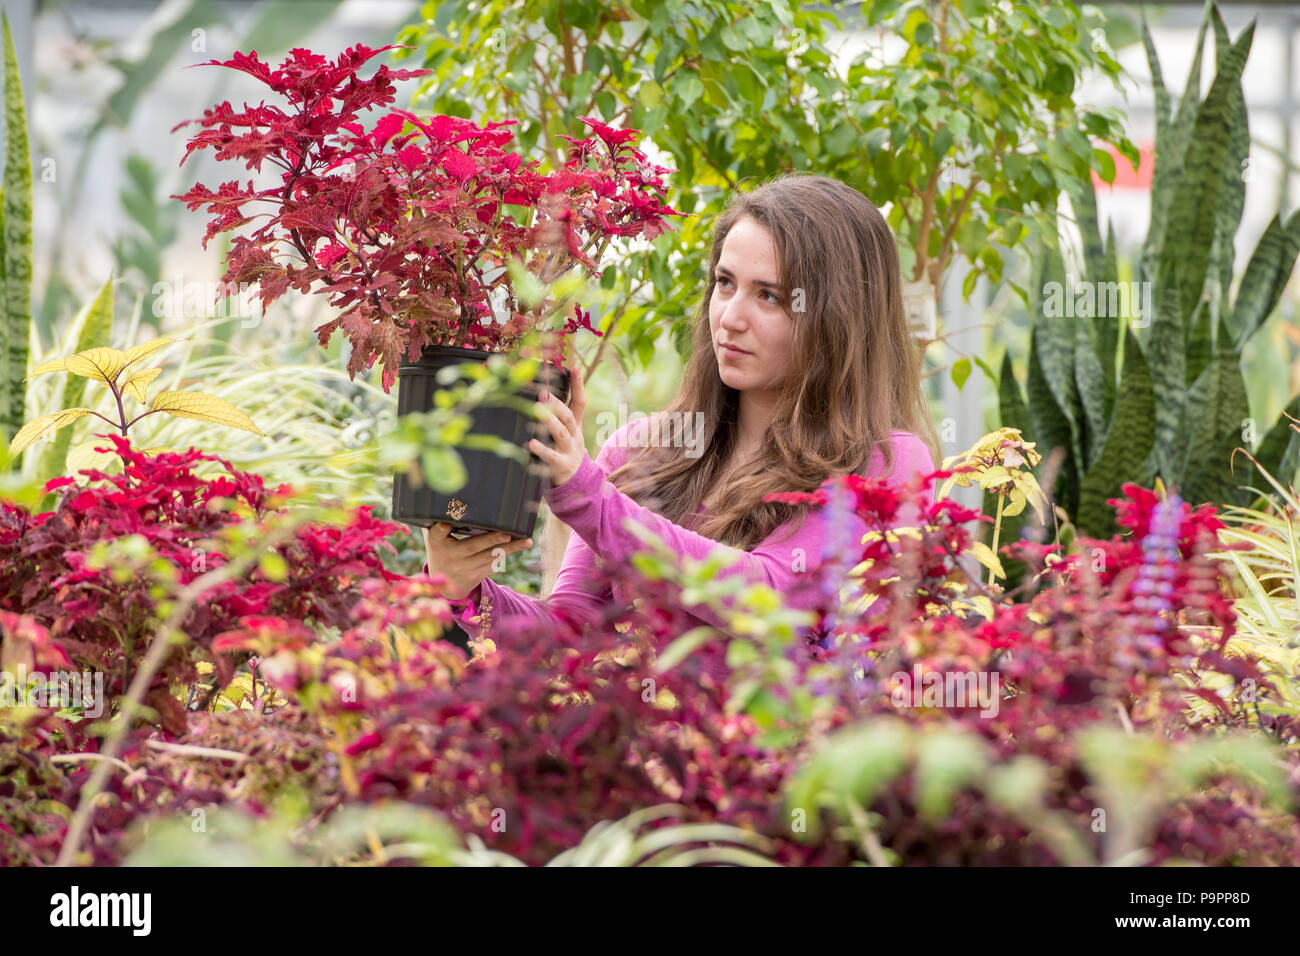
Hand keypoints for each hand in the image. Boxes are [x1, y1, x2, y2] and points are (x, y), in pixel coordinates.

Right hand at [421, 523, 532, 600]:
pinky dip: (509, 551)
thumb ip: (440, 524)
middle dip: (490, 540)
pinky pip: (495, 561)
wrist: (445, 584)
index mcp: (437, 543)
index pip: (436, 535)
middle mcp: (451, 557)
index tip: (445, 524)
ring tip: (526, 541)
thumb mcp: (436, 539)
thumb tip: (451, 499)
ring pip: (489, 556)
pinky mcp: (478, 574)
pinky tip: (522, 544)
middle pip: (471, 547)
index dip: (440, 529)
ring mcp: (465, 568)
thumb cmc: (442, 550)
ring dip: (509, 548)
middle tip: (506, 534)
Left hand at [528, 354, 586, 487]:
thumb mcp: (568, 433)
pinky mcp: (561, 466)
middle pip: (570, 417)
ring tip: (537, 410)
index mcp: (576, 426)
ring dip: (550, 421)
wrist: (576, 482)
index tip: (574, 368)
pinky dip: (541, 450)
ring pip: (562, 434)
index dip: (578, 386)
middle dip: (557, 404)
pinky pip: (551, 457)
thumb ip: (560, 415)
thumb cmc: (565, 451)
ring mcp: (569, 451)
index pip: (580, 403)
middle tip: (543, 392)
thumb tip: (545, 391)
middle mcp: (575, 436)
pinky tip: (530, 443)